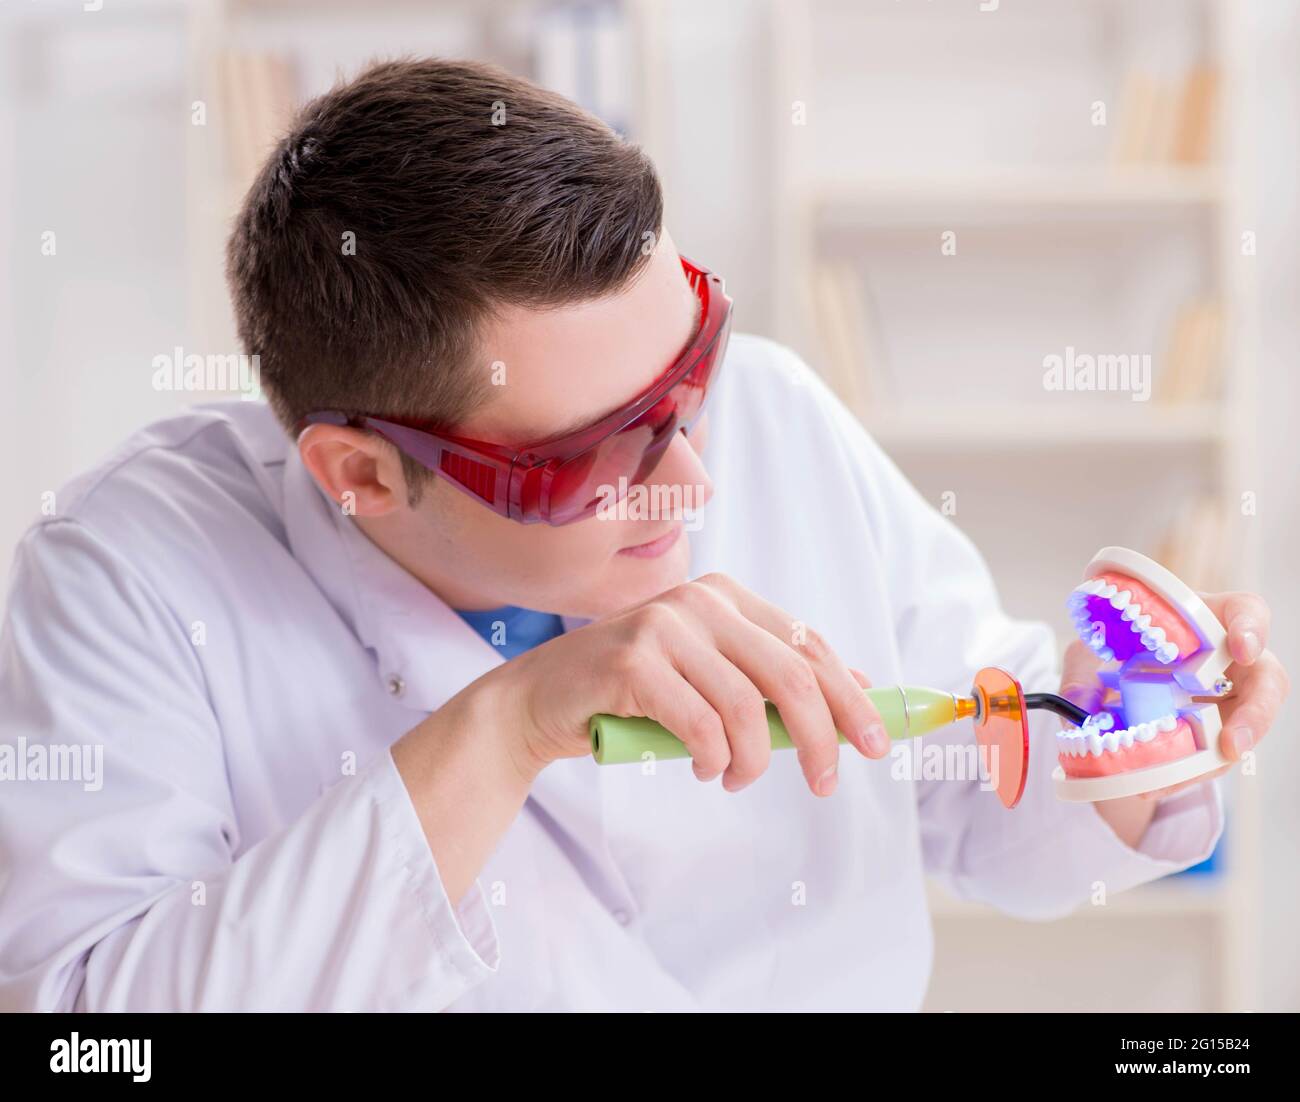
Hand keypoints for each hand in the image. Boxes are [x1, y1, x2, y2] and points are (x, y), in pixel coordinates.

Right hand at [475, 573, 890, 795]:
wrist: (543, 698)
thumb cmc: (633, 693)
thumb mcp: (710, 676)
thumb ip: (769, 677)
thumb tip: (856, 688)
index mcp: (725, 596)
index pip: (807, 645)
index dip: (850, 697)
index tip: (877, 744)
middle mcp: (698, 600)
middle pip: (790, 675)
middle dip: (821, 737)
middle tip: (825, 783)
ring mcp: (663, 626)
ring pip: (746, 709)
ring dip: (752, 761)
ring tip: (734, 779)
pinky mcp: (632, 661)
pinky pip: (700, 725)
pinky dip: (710, 758)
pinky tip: (701, 768)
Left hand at [1060, 590, 1289, 804]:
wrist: (1110, 686)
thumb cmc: (1113, 652)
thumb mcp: (1088, 655)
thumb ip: (1082, 674)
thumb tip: (1080, 706)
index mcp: (1202, 621)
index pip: (1245, 611)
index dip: (1251, 628)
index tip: (1242, 648)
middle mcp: (1227, 660)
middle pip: (1267, 680)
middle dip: (1256, 714)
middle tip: (1232, 743)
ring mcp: (1228, 701)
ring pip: (1244, 731)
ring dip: (1211, 759)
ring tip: (1171, 779)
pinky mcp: (1216, 736)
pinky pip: (1212, 759)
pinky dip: (1184, 775)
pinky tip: (1152, 785)